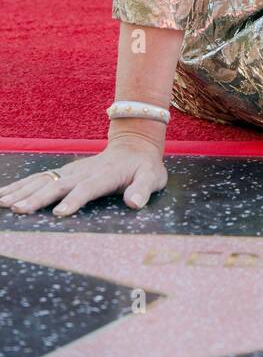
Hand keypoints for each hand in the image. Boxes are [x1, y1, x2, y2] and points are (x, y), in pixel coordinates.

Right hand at [0, 136, 167, 217]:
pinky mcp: (64, 172)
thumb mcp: (153, 177)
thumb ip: (143, 188)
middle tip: (20, 210)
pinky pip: (40, 178)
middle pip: (59, 184)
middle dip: (39, 198)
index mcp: (106, 174)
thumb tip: (134, 202)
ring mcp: (72, 170)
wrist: (134, 144)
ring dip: (24, 191)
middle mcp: (84, 171)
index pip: (88, 188)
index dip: (74, 199)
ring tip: (4, 203)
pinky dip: (21, 186)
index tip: (59, 212)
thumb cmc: (144, 166)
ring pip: (44, 180)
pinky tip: (4, 195)